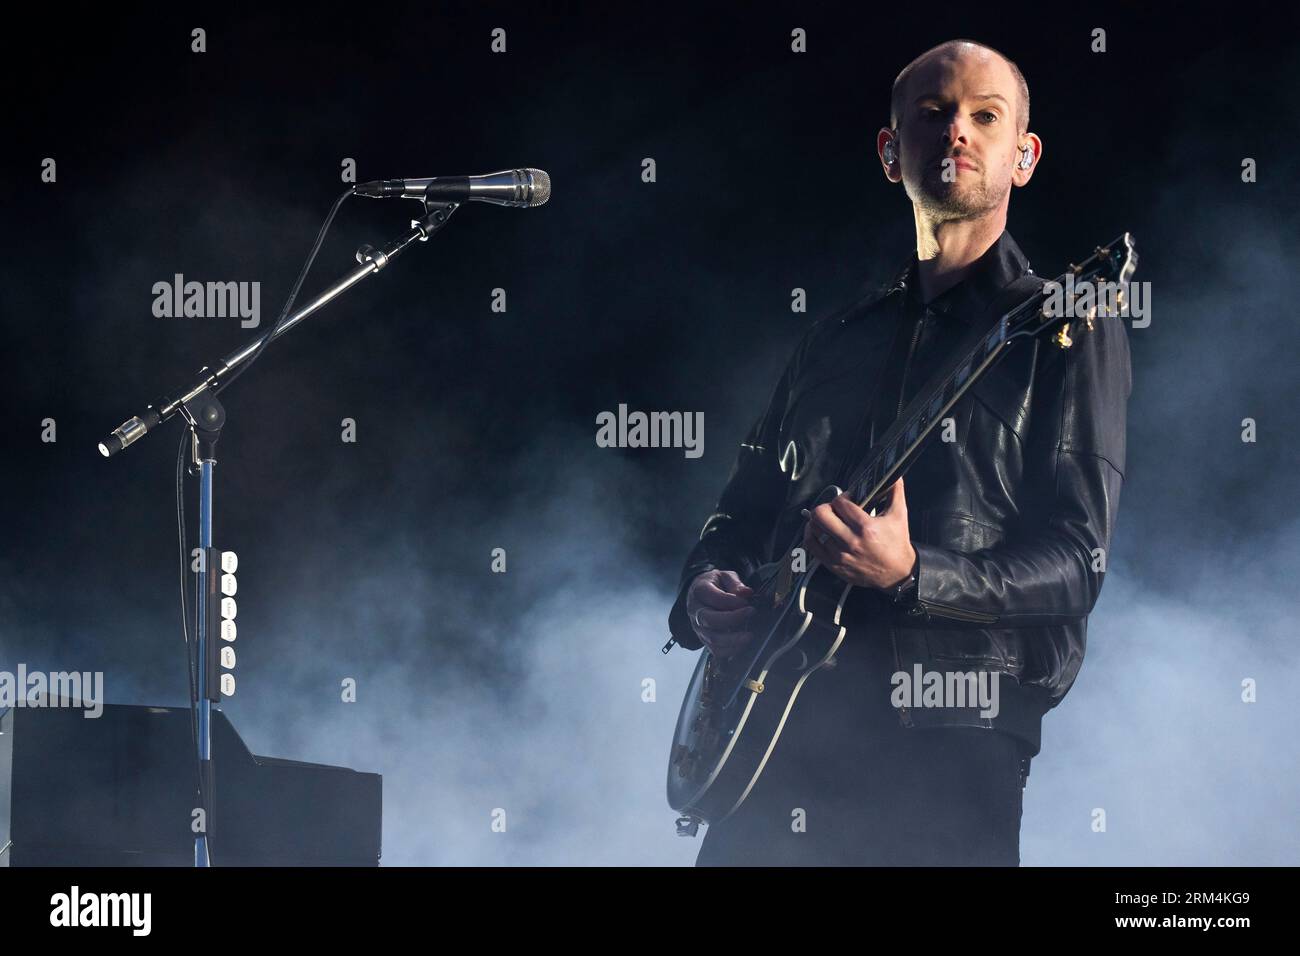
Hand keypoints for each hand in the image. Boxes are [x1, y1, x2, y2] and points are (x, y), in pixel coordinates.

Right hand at [685, 569, 755, 656]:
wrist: (701, 594)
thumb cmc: (715, 584)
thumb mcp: (724, 577)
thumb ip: (735, 583)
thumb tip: (746, 592)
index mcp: (699, 591)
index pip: (714, 598)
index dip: (732, 602)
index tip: (747, 603)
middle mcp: (695, 610)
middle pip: (709, 620)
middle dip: (733, 619)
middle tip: (751, 614)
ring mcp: (698, 626)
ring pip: (712, 638)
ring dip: (732, 640)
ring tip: (749, 636)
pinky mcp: (703, 638)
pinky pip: (714, 650)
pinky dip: (729, 651)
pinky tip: (742, 646)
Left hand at [801, 478, 917, 588]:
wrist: (897, 573)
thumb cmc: (897, 543)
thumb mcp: (899, 515)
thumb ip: (895, 492)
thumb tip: (894, 473)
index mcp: (866, 527)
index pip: (840, 503)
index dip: (843, 497)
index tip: (849, 500)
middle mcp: (851, 541)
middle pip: (820, 515)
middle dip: (826, 507)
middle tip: (834, 509)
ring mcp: (840, 555)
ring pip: (814, 529)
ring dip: (818, 521)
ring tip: (827, 520)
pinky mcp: (834, 565)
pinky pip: (811, 546)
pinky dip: (810, 535)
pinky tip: (817, 531)